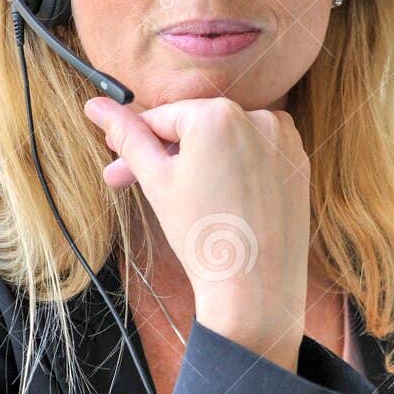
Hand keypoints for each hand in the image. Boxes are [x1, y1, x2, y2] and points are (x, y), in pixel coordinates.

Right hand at [83, 95, 310, 372]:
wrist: (255, 288)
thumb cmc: (203, 236)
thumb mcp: (156, 182)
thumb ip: (127, 137)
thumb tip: (94, 105)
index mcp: (218, 114)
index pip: (163, 117)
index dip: (136, 141)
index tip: (118, 163)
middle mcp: (258, 116)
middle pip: (196, 127)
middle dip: (165, 154)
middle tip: (132, 183)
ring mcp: (283, 139)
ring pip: (226, 139)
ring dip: (201, 159)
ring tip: (182, 197)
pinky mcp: (299, 162)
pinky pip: (256, 153)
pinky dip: (236, 168)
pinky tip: (220, 199)